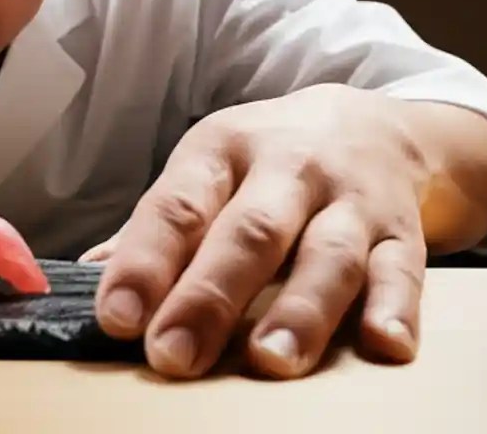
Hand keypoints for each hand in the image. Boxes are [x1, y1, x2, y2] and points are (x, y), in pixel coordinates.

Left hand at [88, 83, 434, 378]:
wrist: (373, 124)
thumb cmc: (263, 164)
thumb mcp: (205, 173)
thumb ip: (154, 229)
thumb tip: (81, 276)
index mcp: (220, 150)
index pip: (176, 207)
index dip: (143, 263)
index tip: (117, 318)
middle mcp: (288, 167)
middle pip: (250, 232)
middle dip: (210, 297)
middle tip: (174, 356)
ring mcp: (350, 198)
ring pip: (328, 254)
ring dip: (301, 311)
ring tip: (270, 362)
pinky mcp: (404, 231)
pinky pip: (405, 270)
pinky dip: (396, 309)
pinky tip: (384, 347)